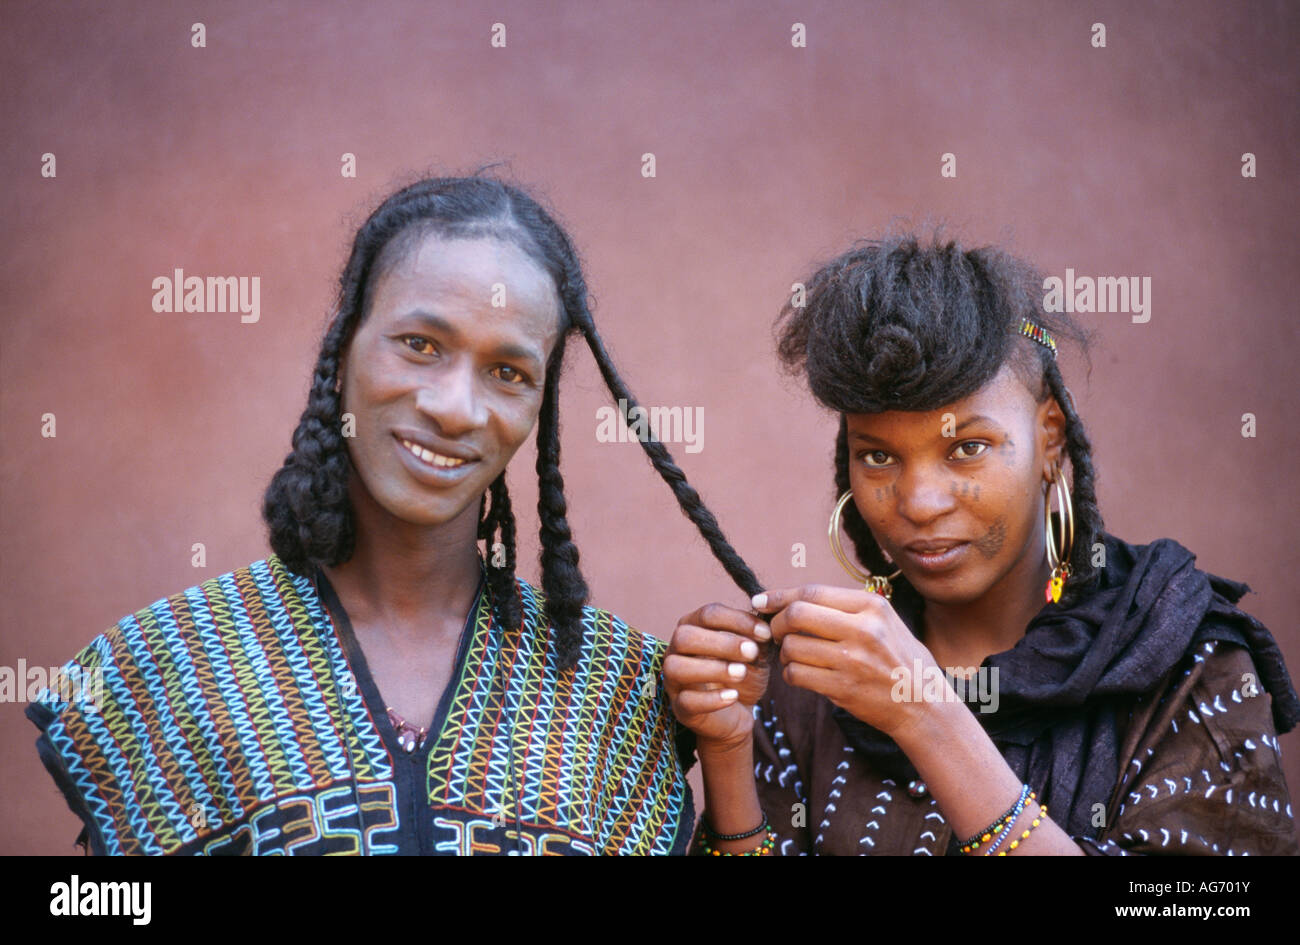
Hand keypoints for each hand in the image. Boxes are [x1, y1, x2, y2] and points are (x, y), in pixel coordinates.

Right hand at [665, 602, 771, 752]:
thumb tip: (765, 625)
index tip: (765, 633)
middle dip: (721, 643)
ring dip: (712, 668)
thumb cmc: (743, 672)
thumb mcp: (755, 652)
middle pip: (684, 637)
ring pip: (677, 667)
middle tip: (751, 652)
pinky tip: (733, 696)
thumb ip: (757, 637)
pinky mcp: (681, 708)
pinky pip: (686, 701)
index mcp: (693, 627)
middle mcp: (676, 650)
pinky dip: (711, 699)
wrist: (741, 709)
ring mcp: (674, 680)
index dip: (737, 620)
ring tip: (741, 672)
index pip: (707, 614)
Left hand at [755, 583, 939, 738]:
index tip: (761, 601)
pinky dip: (791, 673)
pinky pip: (796, 674)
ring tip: (795, 656)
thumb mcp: (886, 621)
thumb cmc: (900, 660)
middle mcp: (863, 629)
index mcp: (871, 606)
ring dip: (784, 652)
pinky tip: (803, 674)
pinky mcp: (843, 688)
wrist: (924, 705)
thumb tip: (794, 599)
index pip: (811, 592)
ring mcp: (852, 660)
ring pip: (792, 646)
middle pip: (796, 614)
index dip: (779, 596)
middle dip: (776, 623)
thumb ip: (847, 608)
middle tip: (776, 632)